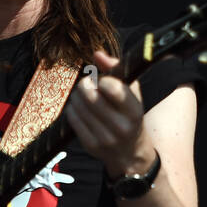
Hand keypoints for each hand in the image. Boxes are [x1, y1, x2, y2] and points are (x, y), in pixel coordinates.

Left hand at [64, 49, 151, 178]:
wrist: (129, 152)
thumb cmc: (129, 115)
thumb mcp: (132, 92)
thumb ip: (116, 70)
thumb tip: (97, 54)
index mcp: (134, 111)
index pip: (112, 88)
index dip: (103, 79)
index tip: (103, 80)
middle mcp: (121, 127)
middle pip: (90, 95)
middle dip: (86, 84)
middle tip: (89, 84)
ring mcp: (104, 138)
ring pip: (78, 105)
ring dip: (78, 96)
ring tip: (84, 95)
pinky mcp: (90, 145)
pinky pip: (72, 118)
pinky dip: (73, 108)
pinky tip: (80, 108)